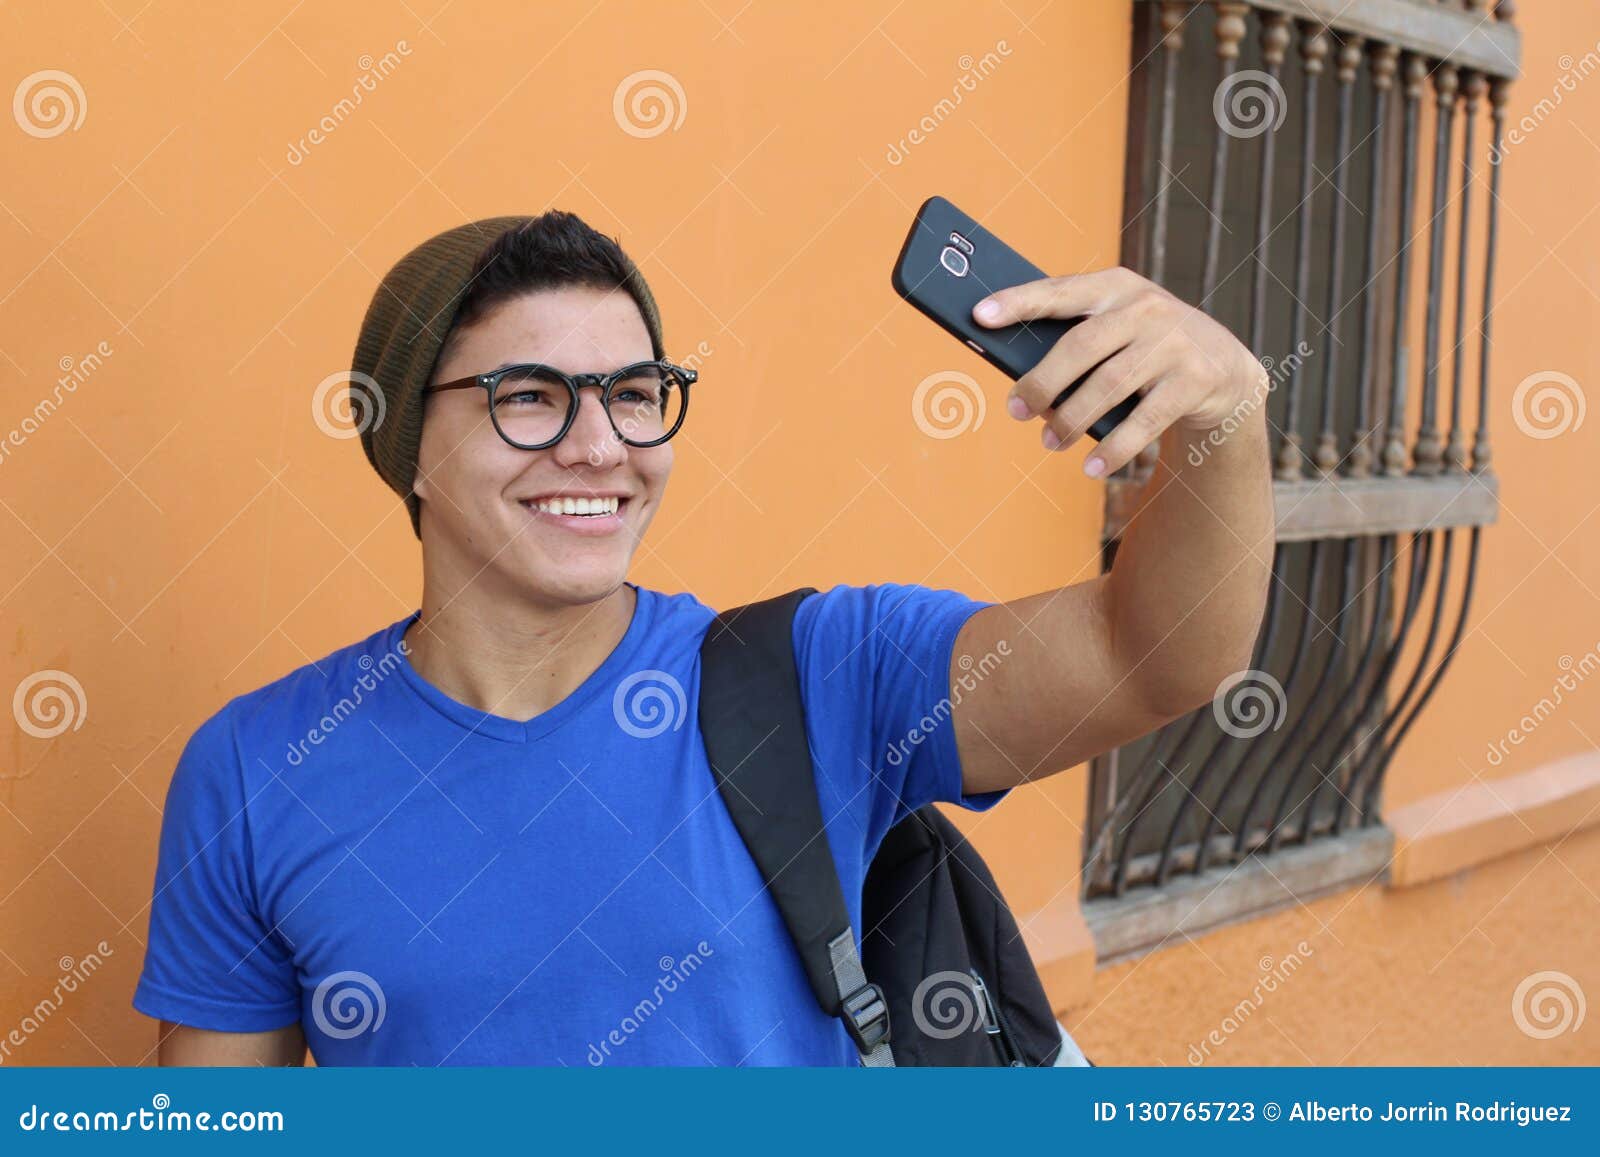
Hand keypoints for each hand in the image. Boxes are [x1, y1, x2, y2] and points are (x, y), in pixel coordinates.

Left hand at [972, 266, 1264, 476]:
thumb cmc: (1145, 350)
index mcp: (1116, 287)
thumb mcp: (1116, 331)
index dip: (1019, 301)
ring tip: (1049, 442)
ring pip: (1108, 387)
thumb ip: (1075, 345)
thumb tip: (1025, 391)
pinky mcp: (1195, 380)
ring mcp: (1174, 343)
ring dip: (1071, 421)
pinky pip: (1144, 421)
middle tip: (1015, 411)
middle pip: (1080, 347)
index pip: (1060, 292)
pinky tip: (1092, 467)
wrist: (1224, 368)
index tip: (979, 315)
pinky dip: (1114, 449)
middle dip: (1042, 384)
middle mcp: (1146, 308)